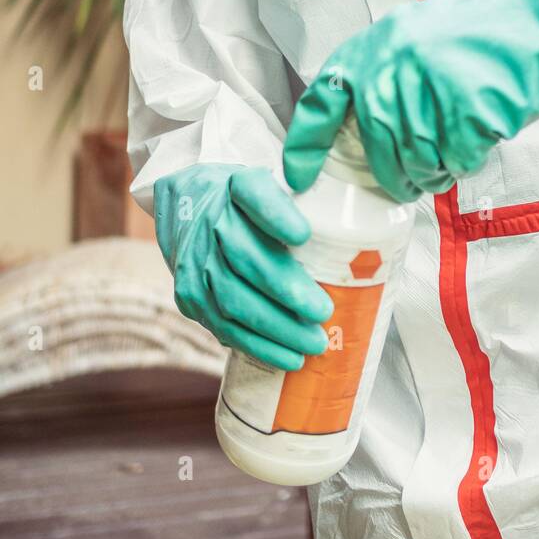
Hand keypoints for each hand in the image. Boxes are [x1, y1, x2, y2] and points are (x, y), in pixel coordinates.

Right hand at [154, 164, 331, 368]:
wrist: (184, 205)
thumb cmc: (243, 199)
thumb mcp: (272, 183)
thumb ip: (305, 201)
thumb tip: (354, 239)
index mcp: (238, 186)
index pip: (255, 195)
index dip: (277, 216)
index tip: (303, 234)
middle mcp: (211, 222)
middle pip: (246, 259)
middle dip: (286, 291)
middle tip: (323, 312)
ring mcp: (195, 262)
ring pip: (233, 300)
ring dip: (276, 328)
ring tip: (312, 342)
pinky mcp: (188, 296)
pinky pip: (223, 326)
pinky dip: (258, 345)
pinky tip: (287, 355)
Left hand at [283, 0, 538, 201]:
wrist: (538, 15)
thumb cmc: (480, 28)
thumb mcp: (416, 35)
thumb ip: (386, 73)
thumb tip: (367, 131)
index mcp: (373, 48)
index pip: (321, 102)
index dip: (303, 146)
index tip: (298, 179)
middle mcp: (393, 67)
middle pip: (379, 149)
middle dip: (395, 177)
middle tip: (410, 186)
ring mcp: (428, 88)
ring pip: (418, 160)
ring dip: (435, 172)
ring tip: (453, 158)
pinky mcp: (466, 109)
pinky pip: (456, 159)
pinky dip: (468, 160)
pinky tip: (480, 138)